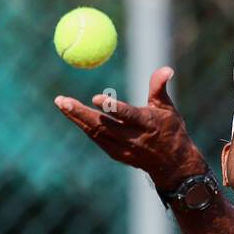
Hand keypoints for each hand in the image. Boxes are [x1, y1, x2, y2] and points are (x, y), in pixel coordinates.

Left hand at [55, 66, 208, 189]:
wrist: (172, 164)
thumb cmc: (170, 130)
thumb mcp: (167, 108)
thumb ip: (159, 88)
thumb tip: (166, 69)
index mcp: (147, 125)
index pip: (128, 116)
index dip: (112, 108)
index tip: (95, 98)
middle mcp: (133, 139)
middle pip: (103, 126)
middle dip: (81, 113)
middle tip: (63, 101)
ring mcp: (123, 149)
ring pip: (95, 133)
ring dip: (76, 118)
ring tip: (61, 103)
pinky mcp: (116, 155)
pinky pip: (96, 138)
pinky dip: (84, 126)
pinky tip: (72, 114)